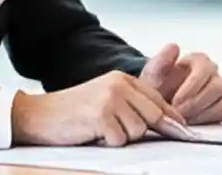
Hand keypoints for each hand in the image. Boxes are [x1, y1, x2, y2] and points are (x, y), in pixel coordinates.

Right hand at [11, 71, 185, 146]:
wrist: (39, 115)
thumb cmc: (74, 112)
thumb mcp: (106, 99)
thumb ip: (134, 105)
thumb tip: (170, 123)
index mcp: (123, 78)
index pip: (158, 100)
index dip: (171, 119)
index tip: (183, 131)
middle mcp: (119, 85)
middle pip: (153, 116)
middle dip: (145, 130)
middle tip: (123, 132)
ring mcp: (110, 99)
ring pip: (138, 130)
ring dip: (122, 137)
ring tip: (101, 130)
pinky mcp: (100, 116)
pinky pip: (120, 140)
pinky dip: (109, 143)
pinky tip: (93, 134)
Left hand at [140, 43, 221, 124]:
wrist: (157, 102)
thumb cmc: (157, 85)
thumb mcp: (153, 71)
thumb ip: (162, 60)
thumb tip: (174, 47)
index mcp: (199, 61)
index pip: (204, 68)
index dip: (192, 85)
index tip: (176, 100)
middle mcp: (212, 75)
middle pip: (216, 87)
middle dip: (195, 103)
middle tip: (178, 114)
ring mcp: (218, 92)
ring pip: (221, 102)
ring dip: (200, 113)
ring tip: (181, 120)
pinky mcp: (221, 108)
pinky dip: (207, 119)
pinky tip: (191, 122)